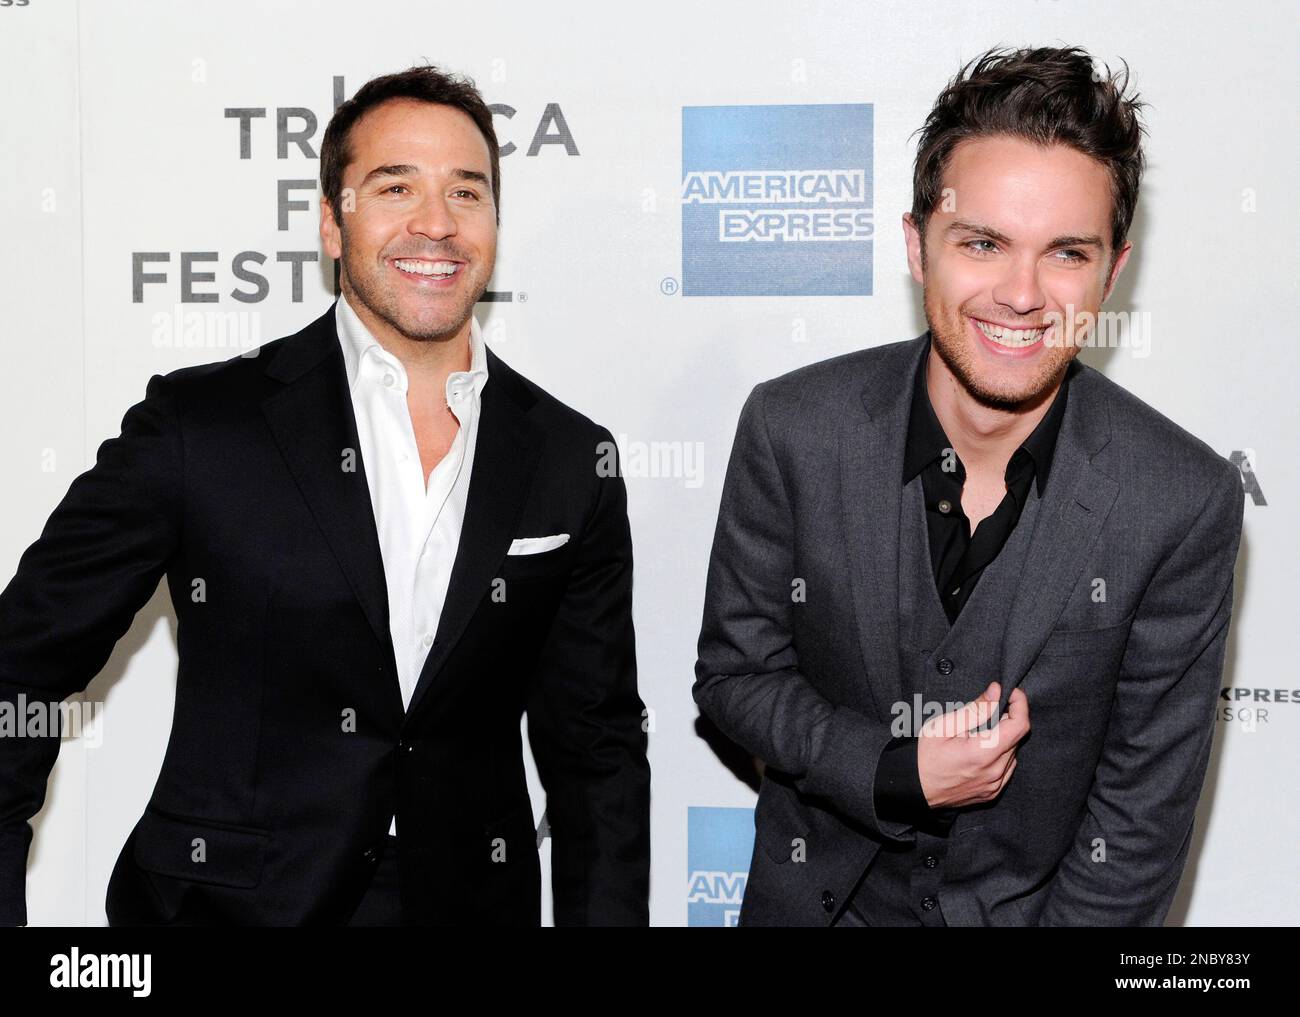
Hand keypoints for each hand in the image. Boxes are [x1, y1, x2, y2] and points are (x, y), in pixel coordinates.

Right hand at [916, 681, 1028, 808]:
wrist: (913, 788)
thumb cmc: (924, 756)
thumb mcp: (944, 725)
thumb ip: (975, 709)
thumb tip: (996, 691)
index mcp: (983, 753)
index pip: (1019, 725)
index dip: (1019, 704)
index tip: (1010, 693)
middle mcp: (994, 772)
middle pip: (1016, 738)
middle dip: (1006, 719)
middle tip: (983, 712)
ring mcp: (994, 785)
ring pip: (1012, 753)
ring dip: (1003, 739)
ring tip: (977, 735)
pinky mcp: (992, 793)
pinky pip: (1006, 768)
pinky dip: (999, 756)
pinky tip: (979, 751)